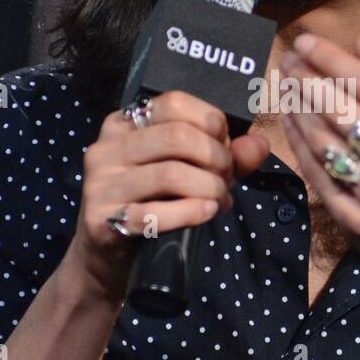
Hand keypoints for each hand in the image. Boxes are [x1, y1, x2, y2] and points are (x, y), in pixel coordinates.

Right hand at [66, 90, 269, 304]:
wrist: (106, 257)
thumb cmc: (151, 204)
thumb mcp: (185, 173)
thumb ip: (225, 156)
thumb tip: (259, 144)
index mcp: (124, 123)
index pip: (174, 102)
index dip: (212, 123)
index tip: (224, 148)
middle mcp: (106, 147)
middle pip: (177, 136)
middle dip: (216, 158)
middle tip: (226, 179)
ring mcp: (100, 184)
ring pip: (170, 174)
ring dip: (210, 188)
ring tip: (219, 200)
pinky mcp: (102, 220)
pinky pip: (155, 213)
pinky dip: (191, 212)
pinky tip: (207, 212)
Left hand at [279, 32, 359, 308]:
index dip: (331, 59)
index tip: (305, 40)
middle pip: (342, 111)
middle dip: (306, 78)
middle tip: (287, 58)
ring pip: (324, 142)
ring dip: (298, 108)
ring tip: (284, 85)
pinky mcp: (356, 222)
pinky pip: (319, 176)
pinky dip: (301, 145)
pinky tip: (291, 122)